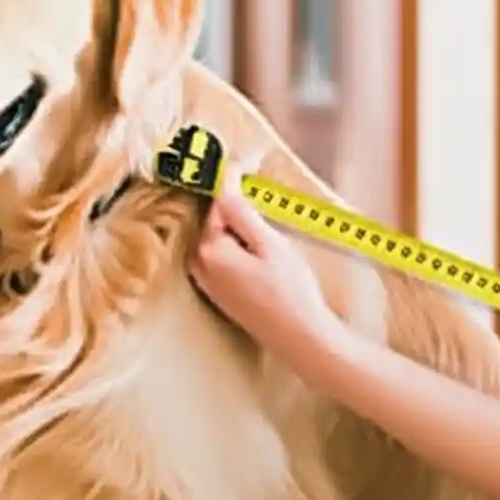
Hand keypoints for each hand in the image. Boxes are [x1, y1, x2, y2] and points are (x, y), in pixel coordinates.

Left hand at [188, 174, 341, 355]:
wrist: (299, 337)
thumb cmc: (290, 291)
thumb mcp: (269, 244)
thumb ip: (242, 213)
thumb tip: (223, 184)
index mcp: (209, 250)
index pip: (216, 203)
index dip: (230, 181)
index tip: (239, 162)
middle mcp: (201, 266)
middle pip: (213, 220)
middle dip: (231, 202)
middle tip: (251, 182)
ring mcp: (208, 281)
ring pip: (218, 238)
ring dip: (234, 222)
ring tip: (256, 210)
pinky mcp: (220, 291)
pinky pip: (221, 255)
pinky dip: (235, 242)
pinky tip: (256, 242)